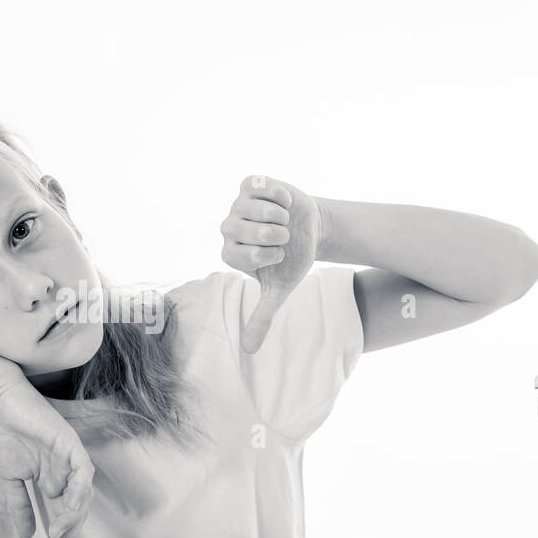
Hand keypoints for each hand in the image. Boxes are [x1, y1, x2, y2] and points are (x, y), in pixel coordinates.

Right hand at [0, 374, 95, 537]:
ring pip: (84, 493)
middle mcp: (66, 472)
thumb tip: (25, 534)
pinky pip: (84, 470)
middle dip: (69, 530)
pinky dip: (79, 488)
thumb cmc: (3, 435)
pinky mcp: (71, 444)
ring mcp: (70, 458)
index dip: (62, 534)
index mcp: (53, 480)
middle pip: (78, 507)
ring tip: (59, 531)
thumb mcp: (9, 479)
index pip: (65, 513)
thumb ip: (19, 505)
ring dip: (74, 515)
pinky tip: (69, 504)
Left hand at [220, 175, 324, 353]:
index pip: (241, 254)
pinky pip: (260, 186)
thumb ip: (262, 317)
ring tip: (284, 220)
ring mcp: (238, 205)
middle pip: (243, 229)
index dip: (266, 255)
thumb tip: (249, 351)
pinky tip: (284, 203)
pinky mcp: (251, 186)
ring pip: (252, 207)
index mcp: (231, 253)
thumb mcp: (279, 290)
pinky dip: (278, 194)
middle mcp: (229, 228)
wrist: (308, 229)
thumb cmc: (291, 260)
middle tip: (284, 237)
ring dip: (277, 215)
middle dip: (272, 234)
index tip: (279, 256)